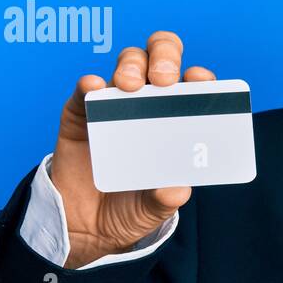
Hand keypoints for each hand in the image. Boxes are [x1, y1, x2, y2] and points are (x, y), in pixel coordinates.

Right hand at [50, 31, 215, 268]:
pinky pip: (85, 89)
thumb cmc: (132, 206)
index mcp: (179, 118)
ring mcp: (116, 103)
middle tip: (163, 78)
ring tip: (130, 85)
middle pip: (162, 59)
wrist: (88, 226)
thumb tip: (177, 189)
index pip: (195, 86)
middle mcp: (151, 102)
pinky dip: (89, 83)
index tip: (200, 82)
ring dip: (131, 65)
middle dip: (165, 57)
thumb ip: (166, 198)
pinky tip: (92, 86)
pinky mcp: (81, 111)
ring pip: (128, 63)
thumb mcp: (154, 208)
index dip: (200, 78)